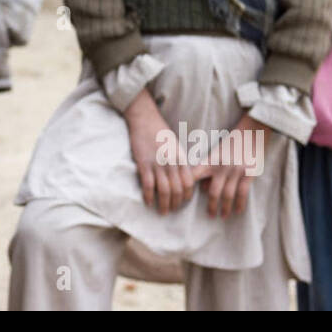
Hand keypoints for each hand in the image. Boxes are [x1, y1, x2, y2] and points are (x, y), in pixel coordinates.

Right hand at [122, 87, 196, 214]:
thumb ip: (180, 162)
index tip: (182, 203)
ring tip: (162, 212)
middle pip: (177, 190)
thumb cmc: (160, 132)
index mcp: (181, 158)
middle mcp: (171, 163)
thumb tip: (183, 179)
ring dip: (164, 204)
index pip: (188, 183)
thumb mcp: (175, 146)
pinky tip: (148, 202)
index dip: (186, 196)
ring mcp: (157, 163)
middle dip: (175, 204)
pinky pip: (148, 185)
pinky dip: (149, 196)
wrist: (145, 119)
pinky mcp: (143, 163)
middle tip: (171, 211)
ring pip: (164, 190)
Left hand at [195, 114, 267, 218]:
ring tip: (223, 216)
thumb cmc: (233, 141)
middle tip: (210, 216)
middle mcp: (221, 166)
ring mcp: (236, 170)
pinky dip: (240, 204)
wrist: (253, 129)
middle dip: (211, 206)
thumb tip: (205, 190)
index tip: (184, 200)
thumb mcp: (216, 153)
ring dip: (225, 208)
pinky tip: (238, 211)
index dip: (188, 188)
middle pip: (213, 192)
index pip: (195, 176)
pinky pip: (243, 193)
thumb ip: (209, 170)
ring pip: (228, 195)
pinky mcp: (249, 173)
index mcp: (210, 160)